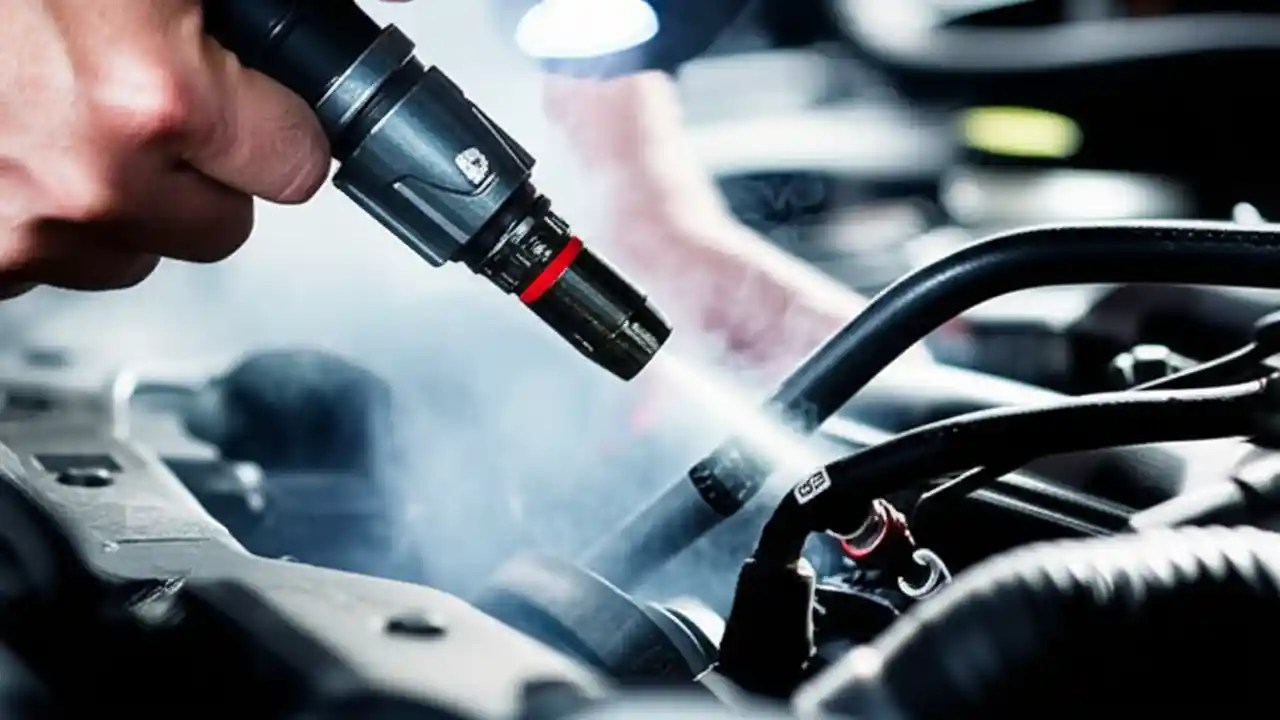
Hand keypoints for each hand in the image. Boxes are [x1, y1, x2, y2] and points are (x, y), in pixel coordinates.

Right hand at [0, 0, 331, 297]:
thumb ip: (268, 8)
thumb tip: (390, 6)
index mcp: (161, 99)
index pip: (297, 169)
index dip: (279, 127)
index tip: (259, 103)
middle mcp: (97, 179)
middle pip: (220, 229)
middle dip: (203, 175)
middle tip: (152, 103)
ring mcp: (28, 225)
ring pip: (134, 255)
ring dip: (121, 202)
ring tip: (74, 118)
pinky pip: (50, 263)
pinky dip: (47, 216)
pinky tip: (23, 145)